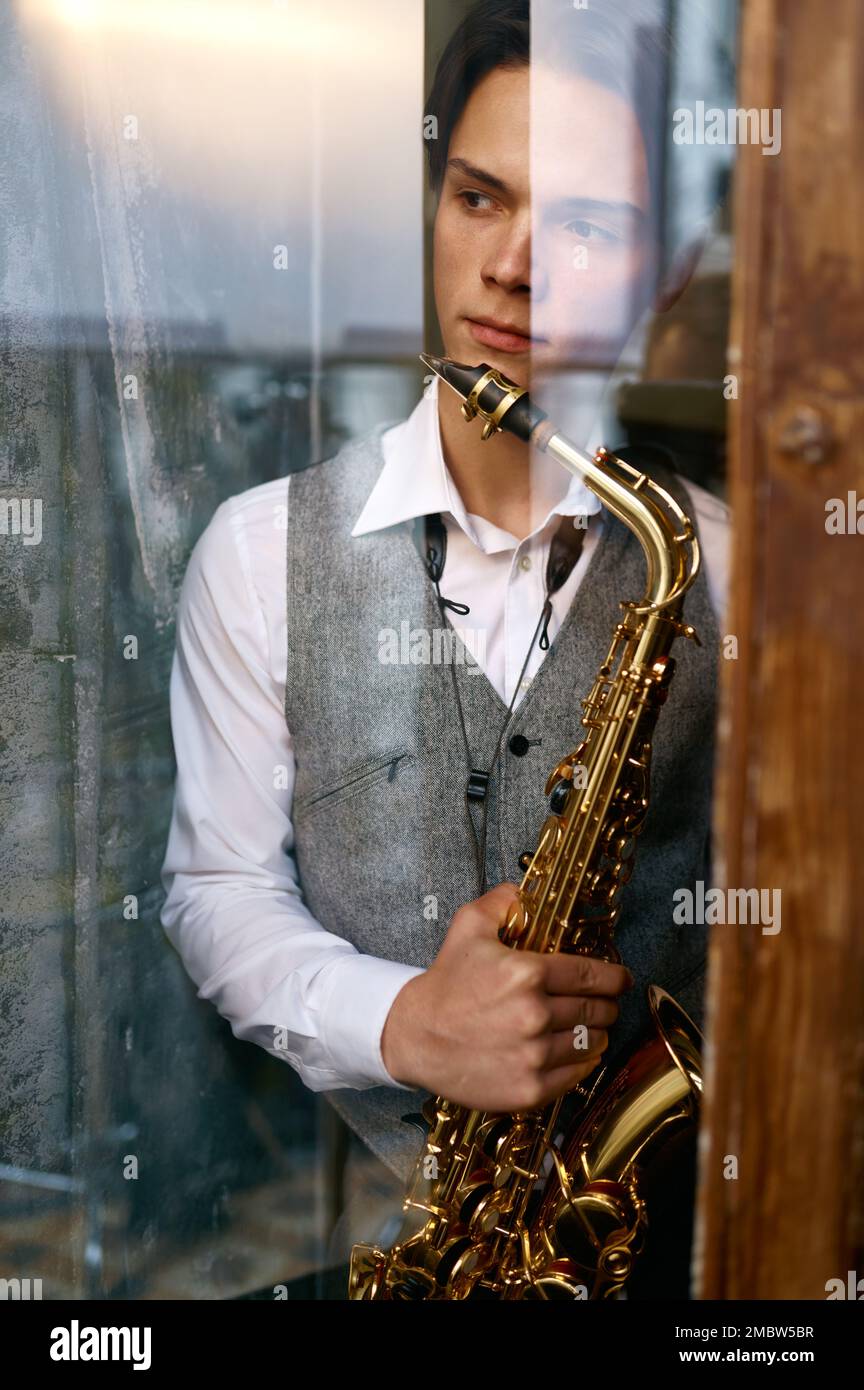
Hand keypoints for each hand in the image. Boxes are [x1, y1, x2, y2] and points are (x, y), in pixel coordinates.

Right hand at [380, 881, 633, 1109]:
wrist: (415, 1037)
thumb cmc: (445, 982)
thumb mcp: (469, 926)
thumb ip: (505, 901)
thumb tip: (531, 892)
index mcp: (527, 974)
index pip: (593, 975)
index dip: (615, 977)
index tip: (621, 979)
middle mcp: (534, 1015)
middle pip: (596, 1010)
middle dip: (606, 1004)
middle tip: (604, 1003)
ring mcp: (533, 1056)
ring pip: (591, 1043)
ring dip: (595, 1034)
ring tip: (587, 1027)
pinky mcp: (530, 1089)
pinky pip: (576, 1075)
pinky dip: (580, 1062)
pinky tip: (572, 1052)